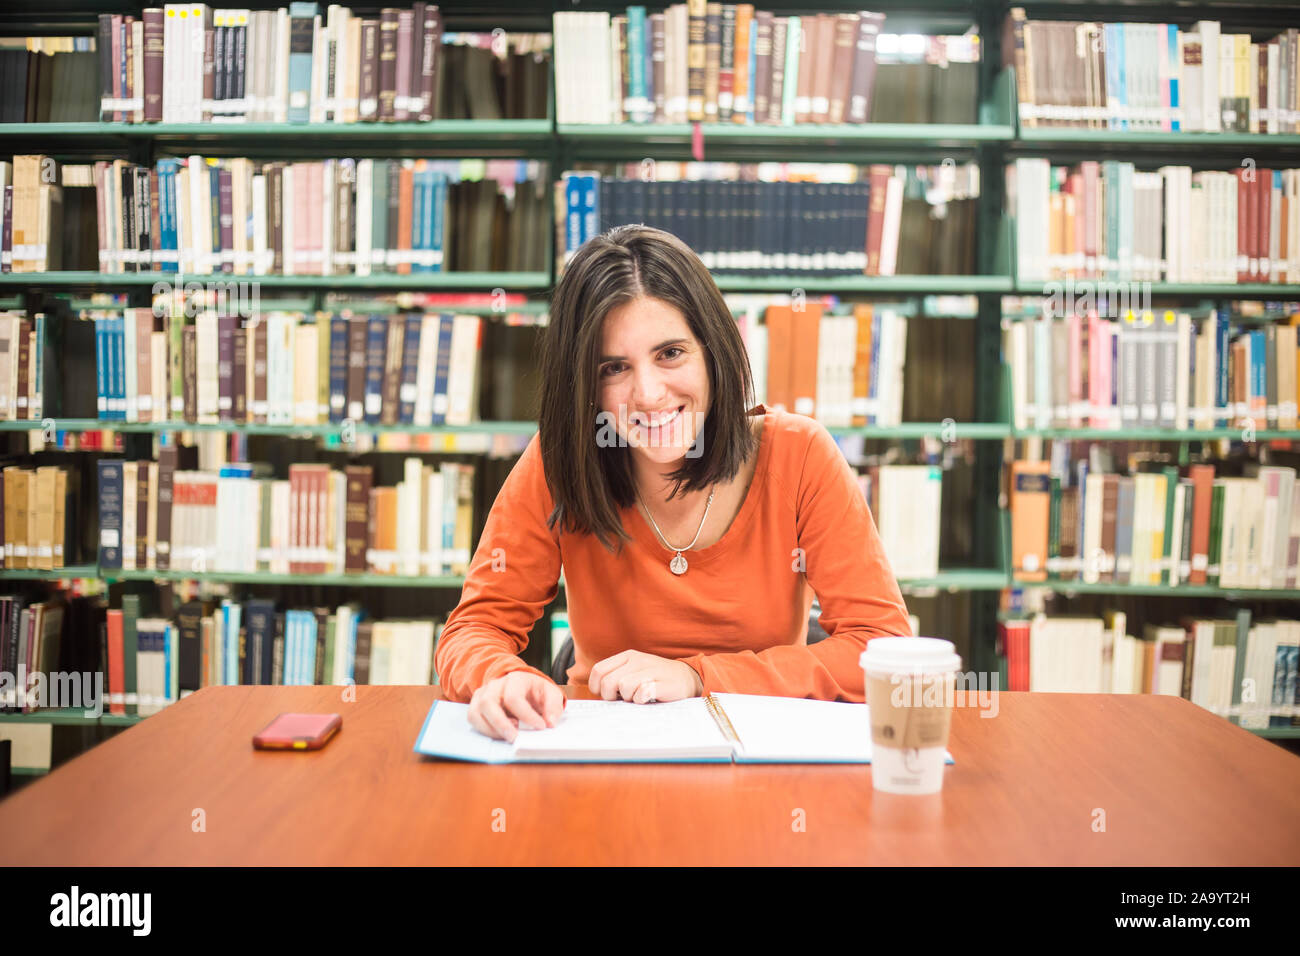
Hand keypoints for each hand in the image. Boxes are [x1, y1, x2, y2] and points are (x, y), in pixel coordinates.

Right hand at [467, 671, 564, 742]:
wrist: (522, 686)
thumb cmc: (535, 691)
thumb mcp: (550, 693)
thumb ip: (553, 706)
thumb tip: (550, 722)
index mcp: (515, 679)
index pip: (513, 697)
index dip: (526, 715)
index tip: (540, 727)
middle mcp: (495, 685)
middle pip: (488, 703)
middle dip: (500, 723)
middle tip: (514, 738)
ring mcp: (483, 694)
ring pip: (475, 712)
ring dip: (490, 728)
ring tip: (508, 736)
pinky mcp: (476, 705)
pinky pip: (472, 719)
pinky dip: (484, 729)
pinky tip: (499, 733)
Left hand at [588, 650, 703, 703]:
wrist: (689, 678)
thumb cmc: (656, 679)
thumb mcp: (634, 671)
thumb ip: (616, 676)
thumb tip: (598, 692)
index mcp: (627, 656)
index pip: (598, 670)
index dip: (597, 687)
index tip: (608, 696)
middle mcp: (637, 660)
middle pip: (608, 682)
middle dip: (611, 697)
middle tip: (623, 699)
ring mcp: (651, 670)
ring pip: (624, 687)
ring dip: (629, 698)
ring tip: (638, 697)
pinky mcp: (662, 683)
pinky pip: (642, 693)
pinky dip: (641, 700)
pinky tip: (648, 699)